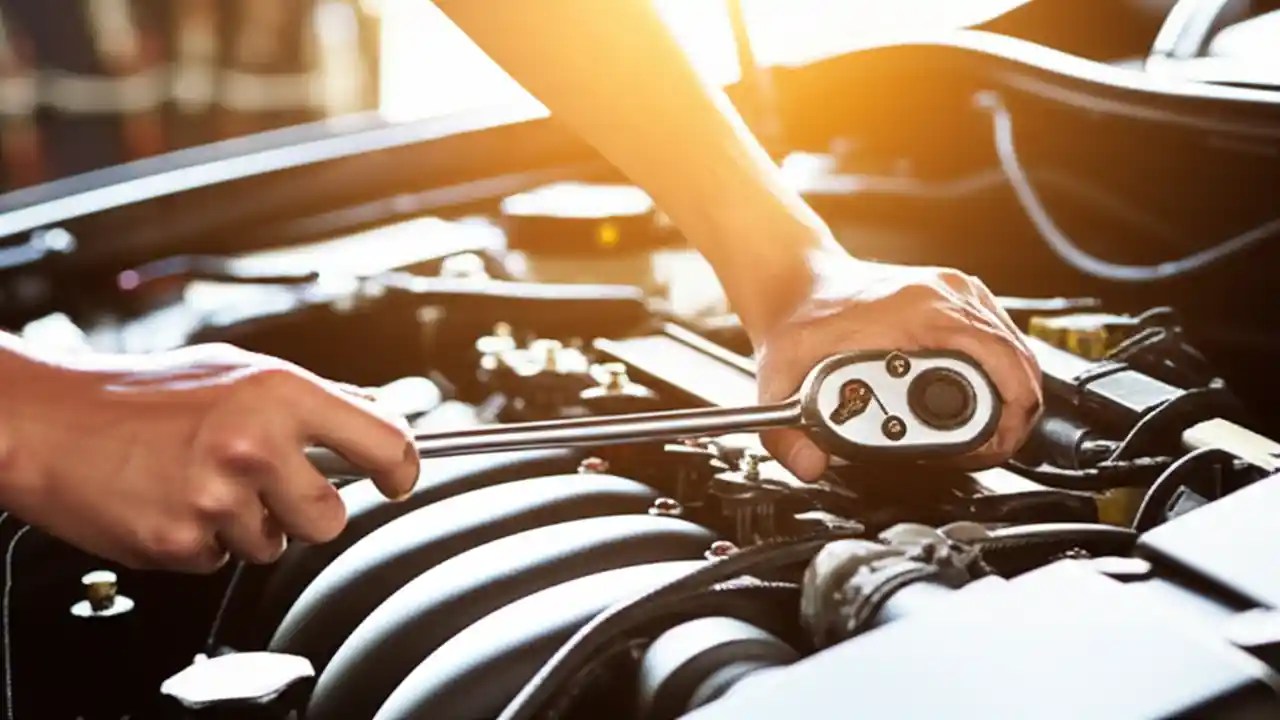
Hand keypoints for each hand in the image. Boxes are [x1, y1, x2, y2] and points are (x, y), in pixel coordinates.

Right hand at [0, 343, 417, 571]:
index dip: (400, 468)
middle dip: (308, 510)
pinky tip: (177, 501)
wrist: (51, 423)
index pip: (383, 442)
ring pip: (277, 545)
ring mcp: (218, 500)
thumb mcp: (242, 372)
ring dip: (252, 525)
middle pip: (332, 519)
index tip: (397, 478)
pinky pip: (225, 560)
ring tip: (206, 483)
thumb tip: (379, 415)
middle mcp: (254, 446)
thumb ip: (317, 398)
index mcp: (280, 395)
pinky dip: (207, 540)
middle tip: (267, 483)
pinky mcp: (183, 543)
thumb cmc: (143, 394)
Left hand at [752, 250, 1042, 479]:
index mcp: (921, 310)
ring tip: (979, 435)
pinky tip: (975, 404)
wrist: (798, 280)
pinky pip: (1002, 342)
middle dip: (1010, 419)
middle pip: (1018, 364)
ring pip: (1017, 354)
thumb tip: (810, 465)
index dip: (1001, 418)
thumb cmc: (800, 317)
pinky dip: (998, 378)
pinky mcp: (958, 299)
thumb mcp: (782, 377)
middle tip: (980, 452)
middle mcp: (949, 295)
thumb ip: (785, 434)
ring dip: (1008, 400)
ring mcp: (958, 293)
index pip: (999, 363)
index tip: (979, 450)